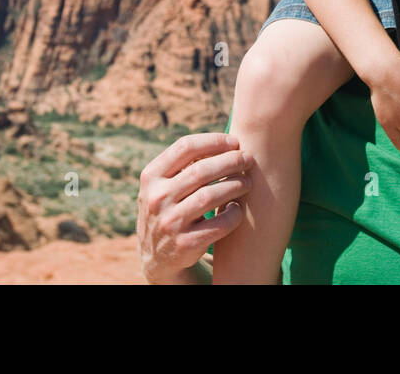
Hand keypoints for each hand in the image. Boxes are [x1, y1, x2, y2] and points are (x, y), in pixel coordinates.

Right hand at [137, 133, 254, 284]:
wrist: (156, 258)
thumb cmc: (169, 209)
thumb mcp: (162, 185)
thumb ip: (183, 164)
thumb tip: (224, 140)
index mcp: (150, 176)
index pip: (185, 147)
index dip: (214, 141)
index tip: (235, 142)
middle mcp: (156, 198)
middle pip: (201, 170)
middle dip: (231, 161)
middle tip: (248, 159)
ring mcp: (169, 222)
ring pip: (211, 196)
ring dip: (235, 185)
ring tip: (248, 182)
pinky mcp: (185, 244)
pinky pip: (218, 224)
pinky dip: (233, 214)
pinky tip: (238, 208)